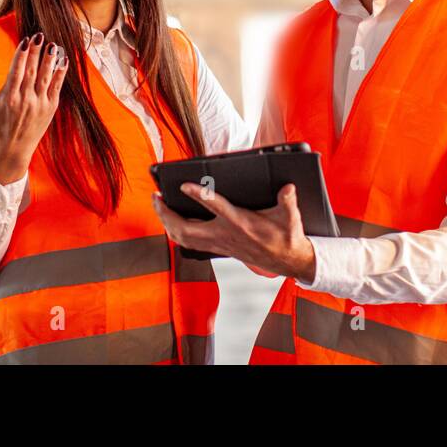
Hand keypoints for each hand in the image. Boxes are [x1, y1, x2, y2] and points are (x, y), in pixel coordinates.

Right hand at [0, 33, 67, 184]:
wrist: (14, 148)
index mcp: (9, 98)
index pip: (16, 71)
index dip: (21, 55)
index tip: (25, 40)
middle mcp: (25, 100)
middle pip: (32, 71)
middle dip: (36, 52)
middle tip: (39, 35)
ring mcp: (39, 103)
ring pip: (46, 77)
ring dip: (50, 60)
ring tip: (53, 45)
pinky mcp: (50, 107)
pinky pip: (57, 87)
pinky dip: (60, 73)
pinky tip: (64, 60)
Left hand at [153, 183, 315, 282]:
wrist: (287, 261)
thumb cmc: (286, 236)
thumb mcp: (290, 217)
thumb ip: (288, 201)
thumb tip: (288, 187)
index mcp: (240, 223)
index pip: (216, 206)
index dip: (199, 194)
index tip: (183, 185)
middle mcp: (224, 235)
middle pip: (186, 228)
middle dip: (167, 214)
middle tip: (155, 196)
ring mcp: (218, 243)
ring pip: (183, 237)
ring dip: (167, 222)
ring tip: (157, 205)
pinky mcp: (217, 248)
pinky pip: (188, 242)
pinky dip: (175, 232)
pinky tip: (170, 221)